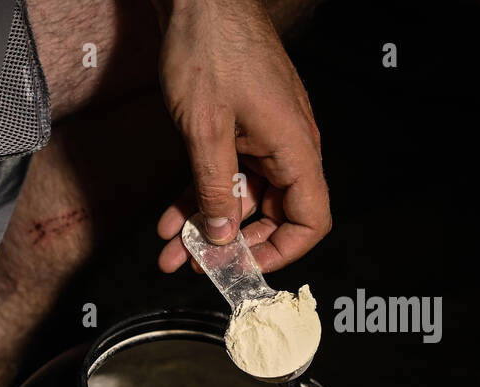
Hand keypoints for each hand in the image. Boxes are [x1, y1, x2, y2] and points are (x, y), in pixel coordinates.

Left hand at [153, 0, 329, 273]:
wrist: (197, 1)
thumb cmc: (210, 52)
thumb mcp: (205, 132)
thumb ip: (214, 190)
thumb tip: (223, 236)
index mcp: (294, 147)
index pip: (310, 219)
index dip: (282, 252)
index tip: (244, 268)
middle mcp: (286, 146)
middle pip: (271, 215)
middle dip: (231, 246)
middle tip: (196, 266)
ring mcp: (262, 138)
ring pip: (238, 199)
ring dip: (205, 228)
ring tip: (169, 254)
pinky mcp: (238, 130)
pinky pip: (222, 176)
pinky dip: (197, 199)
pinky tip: (168, 222)